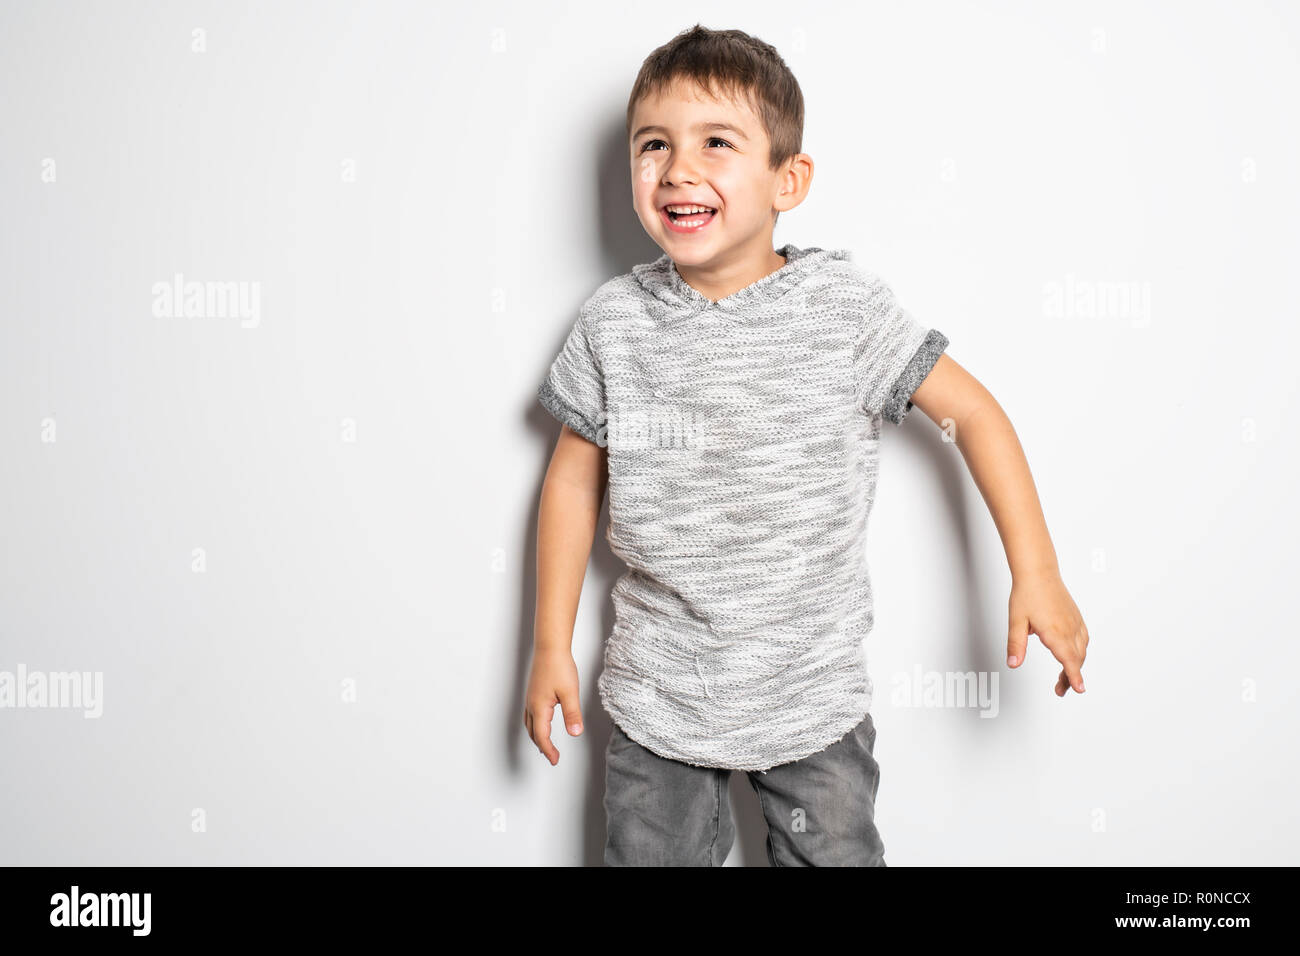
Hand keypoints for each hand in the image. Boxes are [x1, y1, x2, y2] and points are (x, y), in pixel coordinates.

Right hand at [523, 646, 583, 764]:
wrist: (549, 647)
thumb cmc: (559, 667)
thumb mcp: (570, 692)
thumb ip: (572, 714)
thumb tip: (575, 734)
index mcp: (539, 708)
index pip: (542, 736)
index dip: (548, 750)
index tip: (555, 760)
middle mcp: (531, 705)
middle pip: (533, 732)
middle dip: (542, 746)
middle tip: (552, 757)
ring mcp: (531, 698)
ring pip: (530, 724)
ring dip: (537, 737)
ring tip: (545, 745)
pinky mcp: (533, 692)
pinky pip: (530, 715)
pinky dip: (535, 725)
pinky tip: (543, 723)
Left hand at [1007, 568, 1089, 695]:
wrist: (1038, 572)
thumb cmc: (1027, 593)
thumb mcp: (1016, 621)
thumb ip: (1015, 645)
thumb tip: (1013, 664)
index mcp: (1055, 632)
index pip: (1068, 660)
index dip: (1074, 677)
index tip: (1079, 689)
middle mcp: (1069, 629)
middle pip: (1076, 659)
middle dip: (1071, 677)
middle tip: (1060, 690)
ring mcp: (1075, 623)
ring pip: (1081, 650)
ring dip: (1076, 665)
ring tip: (1065, 677)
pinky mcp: (1076, 617)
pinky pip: (1084, 639)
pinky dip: (1080, 651)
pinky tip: (1074, 654)